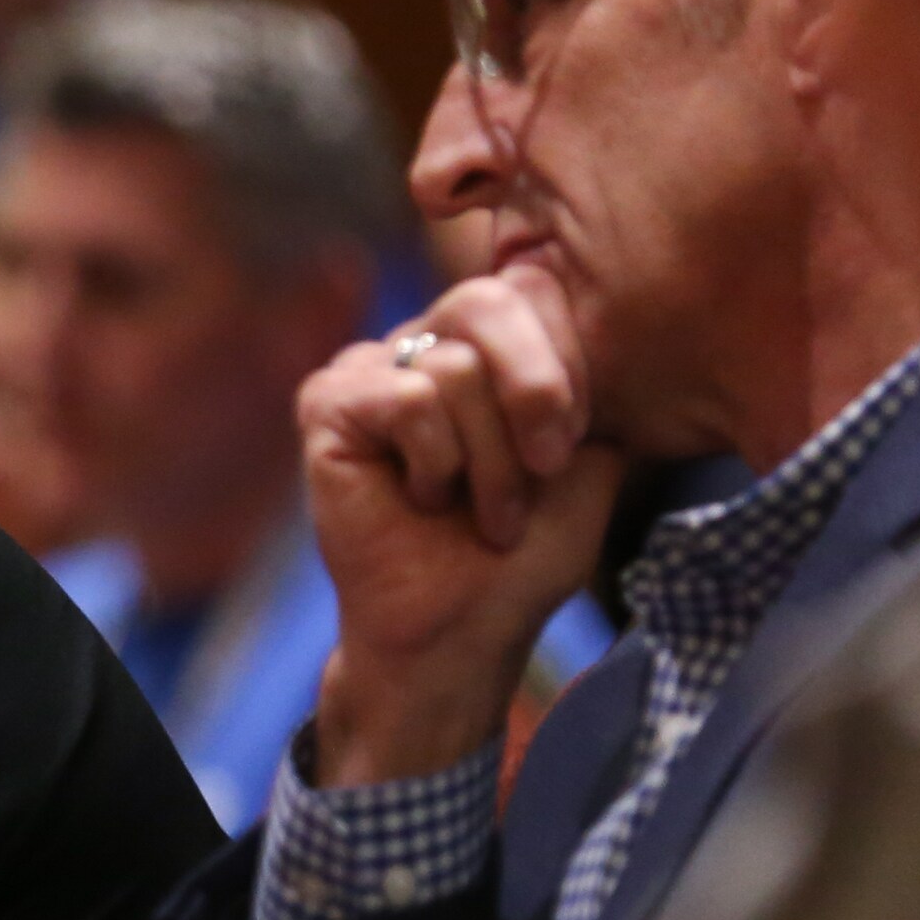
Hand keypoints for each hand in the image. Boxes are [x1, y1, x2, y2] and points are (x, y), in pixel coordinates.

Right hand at [297, 267, 627, 785]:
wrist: (463, 630)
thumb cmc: (524, 553)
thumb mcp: (592, 455)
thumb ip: (585, 377)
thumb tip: (566, 312)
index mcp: (486, 341)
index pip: (530, 289)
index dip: (566, 372)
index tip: (568, 453)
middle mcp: (423, 341)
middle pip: (486, 304)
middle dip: (533, 397)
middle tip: (543, 471)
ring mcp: (370, 368)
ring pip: (452, 365)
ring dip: (489, 460)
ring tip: (481, 513)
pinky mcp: (327, 405)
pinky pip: (407, 397)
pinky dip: (435, 460)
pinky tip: (421, 498)